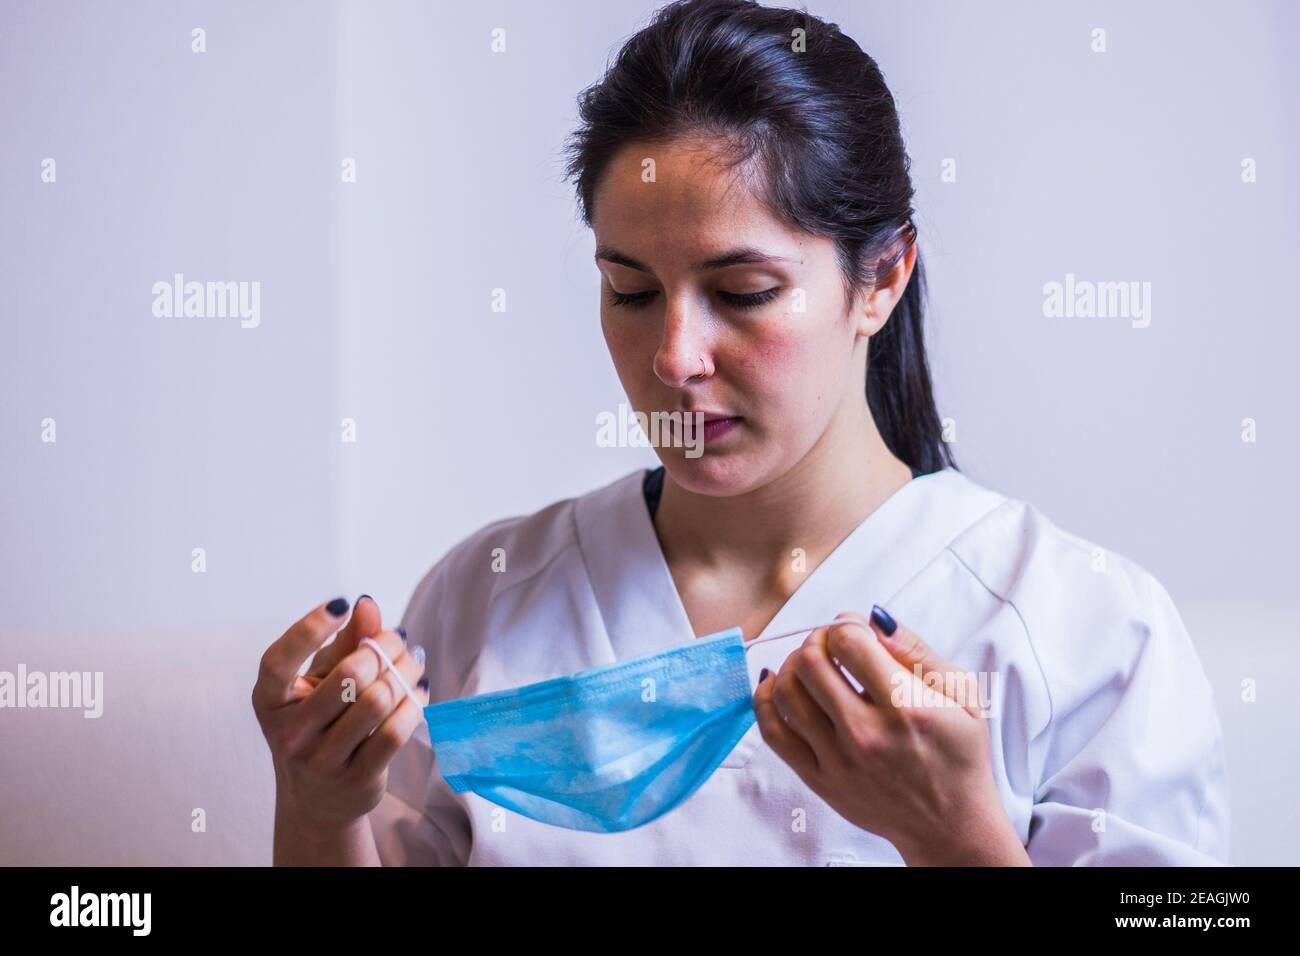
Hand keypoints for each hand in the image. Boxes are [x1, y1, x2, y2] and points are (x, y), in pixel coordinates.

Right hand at [251, 596, 429, 830]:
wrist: (319, 799)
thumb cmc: (319, 724)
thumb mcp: (320, 681)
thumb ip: (344, 643)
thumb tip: (368, 604)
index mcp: (270, 702)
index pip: (278, 662)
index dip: (307, 630)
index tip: (340, 605)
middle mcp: (290, 733)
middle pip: (349, 676)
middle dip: (384, 648)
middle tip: (400, 639)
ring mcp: (321, 760)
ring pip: (377, 701)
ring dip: (406, 673)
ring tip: (414, 662)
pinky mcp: (355, 778)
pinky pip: (394, 732)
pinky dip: (414, 704)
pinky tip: (419, 690)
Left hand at [753, 608, 1028, 865]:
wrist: (949, 825)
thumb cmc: (958, 756)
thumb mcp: (962, 695)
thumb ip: (917, 651)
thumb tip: (873, 619)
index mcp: (907, 708)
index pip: (849, 643)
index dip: (846, 625)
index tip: (854, 630)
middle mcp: (867, 735)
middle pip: (810, 663)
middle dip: (816, 639)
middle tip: (831, 644)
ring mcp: (838, 760)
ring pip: (785, 692)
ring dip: (792, 665)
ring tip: (812, 665)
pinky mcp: (818, 780)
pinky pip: (772, 732)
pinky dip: (765, 699)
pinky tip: (778, 685)